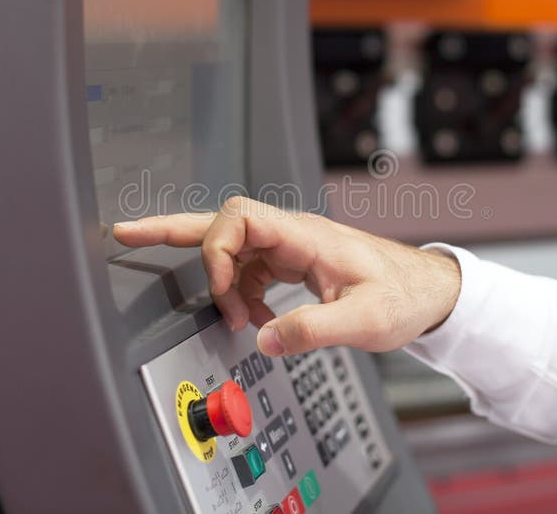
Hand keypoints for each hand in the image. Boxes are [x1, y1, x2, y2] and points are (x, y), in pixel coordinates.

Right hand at [113, 197, 460, 356]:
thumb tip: (261, 339)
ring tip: (232, 319)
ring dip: (221, 283)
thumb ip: (311, 330)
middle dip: (171, 229)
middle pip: (219, 223)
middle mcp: (292, 235)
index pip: (238, 218)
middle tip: (127, 234)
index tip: (224, 296)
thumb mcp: (363, 321)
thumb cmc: (404, 296)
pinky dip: (241, 294)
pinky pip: (251, 270)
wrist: (429, 292)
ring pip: (232, 250)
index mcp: (305, 236)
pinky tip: (253, 318)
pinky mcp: (294, 263)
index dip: (215, 251)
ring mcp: (291, 248)